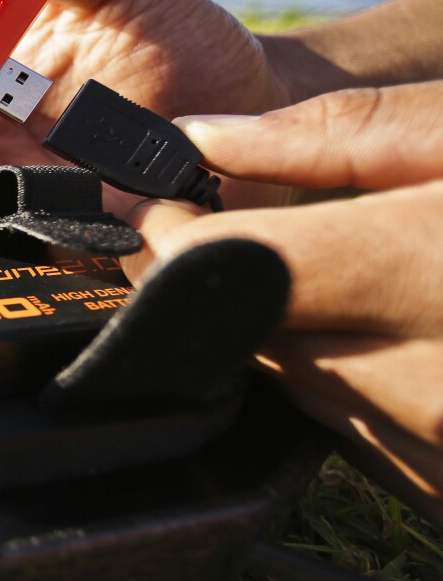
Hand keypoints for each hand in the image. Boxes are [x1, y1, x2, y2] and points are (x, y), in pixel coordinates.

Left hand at [123, 81, 442, 519]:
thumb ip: (340, 139)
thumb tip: (210, 141)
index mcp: (431, 275)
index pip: (228, 273)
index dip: (174, 239)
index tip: (164, 208)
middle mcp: (434, 389)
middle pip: (251, 339)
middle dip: (225, 288)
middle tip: (245, 232)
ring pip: (299, 394)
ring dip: (291, 337)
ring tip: (358, 278)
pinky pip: (359, 441)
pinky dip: (355, 387)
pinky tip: (410, 335)